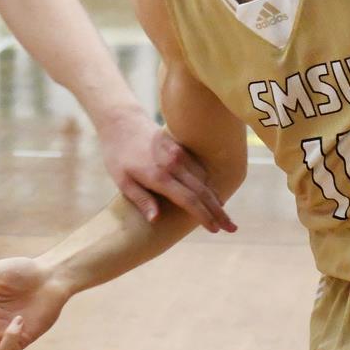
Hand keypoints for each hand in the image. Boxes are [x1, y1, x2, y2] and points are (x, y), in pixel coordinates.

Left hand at [97, 110, 235, 232]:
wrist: (121, 120)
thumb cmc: (117, 154)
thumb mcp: (122, 180)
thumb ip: (141, 200)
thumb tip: (156, 220)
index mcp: (159, 175)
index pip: (189, 200)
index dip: (203, 216)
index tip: (215, 229)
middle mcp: (174, 164)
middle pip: (203, 192)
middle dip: (219, 211)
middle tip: (232, 228)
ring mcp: (180, 154)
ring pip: (204, 180)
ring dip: (216, 198)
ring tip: (225, 215)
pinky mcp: (181, 148)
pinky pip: (200, 169)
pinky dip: (208, 184)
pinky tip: (212, 196)